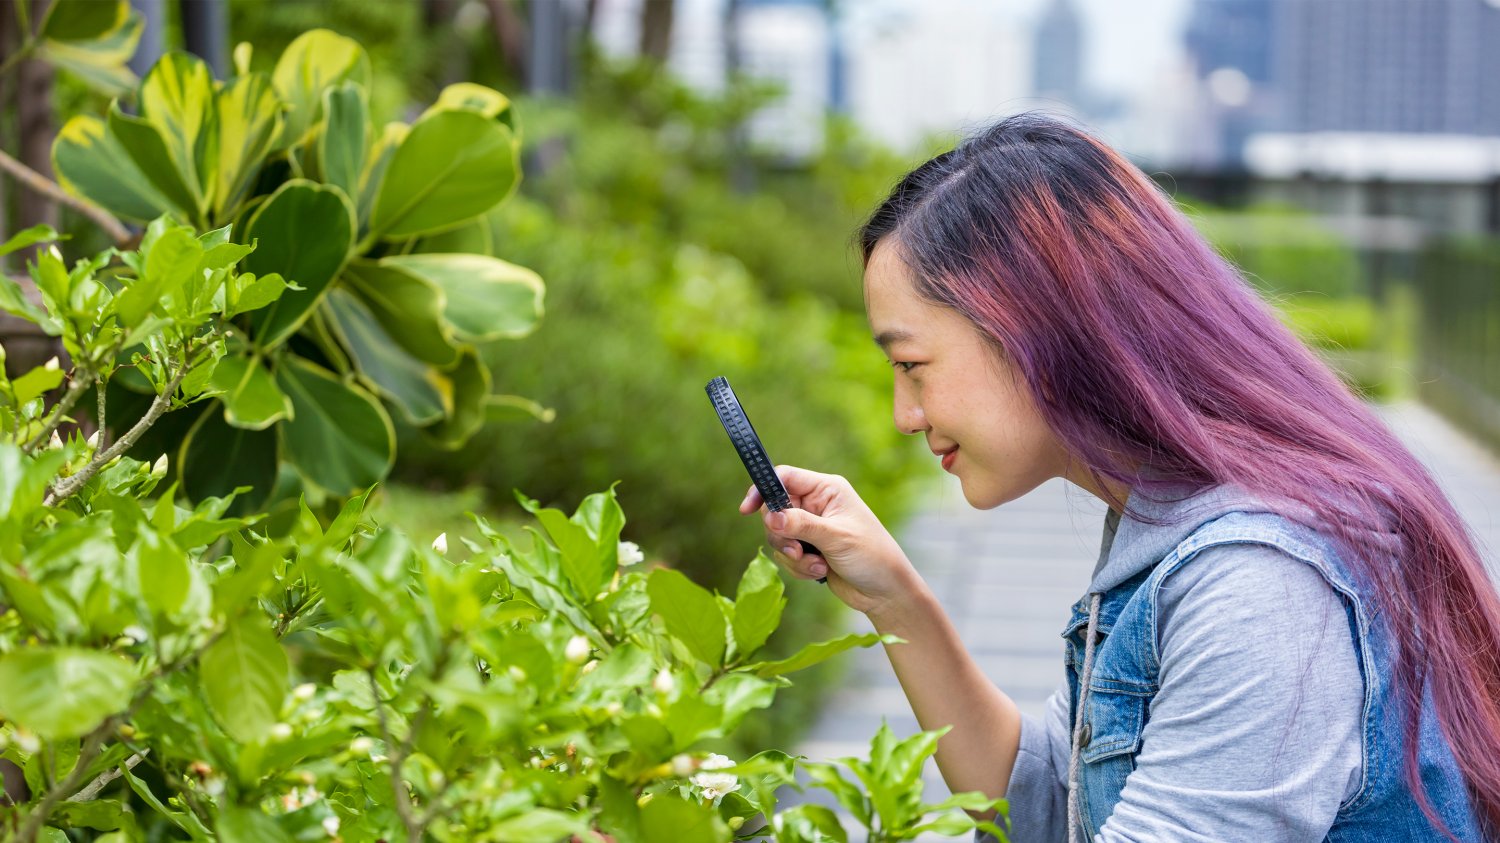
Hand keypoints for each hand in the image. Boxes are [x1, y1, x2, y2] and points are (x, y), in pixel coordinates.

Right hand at [738, 465, 920, 616]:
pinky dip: (798, 567)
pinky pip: (786, 555)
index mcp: (827, 490)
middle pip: (775, 510)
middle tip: (797, 549)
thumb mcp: (836, 538)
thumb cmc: (872, 556)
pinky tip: (821, 572)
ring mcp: (812, 528)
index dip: (763, 490)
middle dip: (782, 534)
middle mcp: (816, 505)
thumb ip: (801, 525)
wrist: (885, 592)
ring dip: (793, 555)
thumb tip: (770, 516)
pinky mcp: (808, 550)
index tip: (746, 510)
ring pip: (778, 535)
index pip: (785, 477)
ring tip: (817, 565)